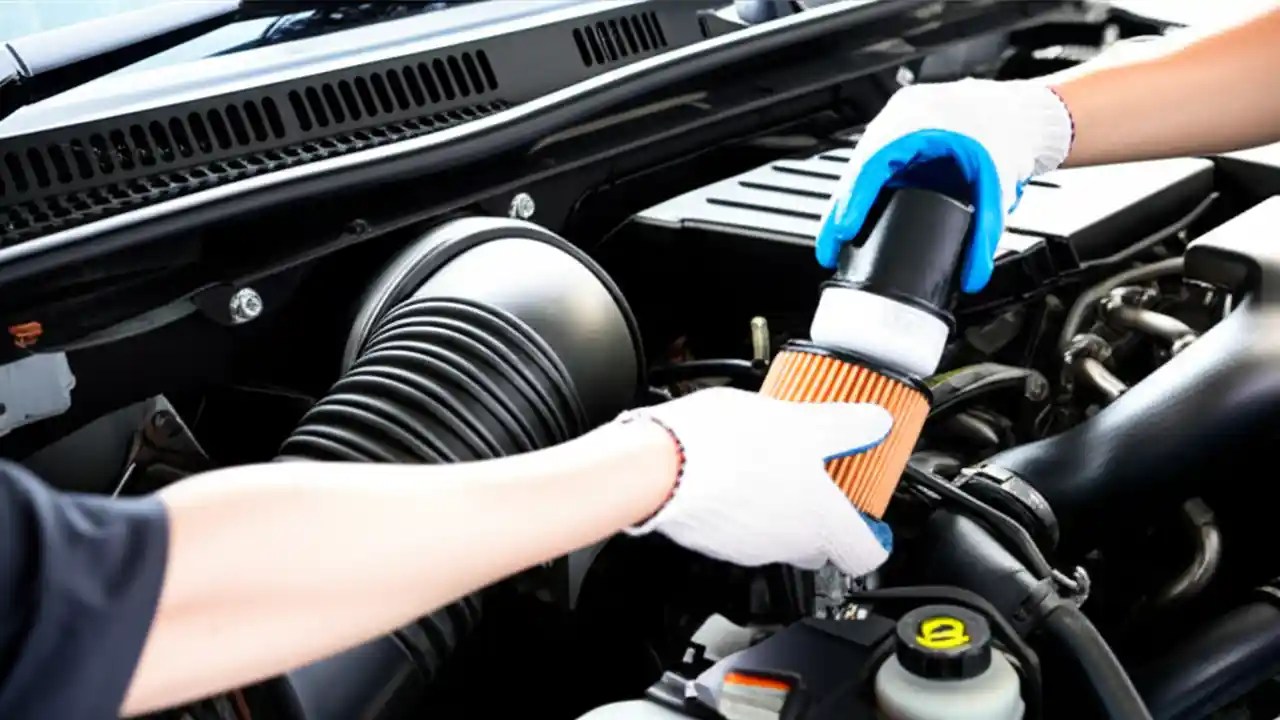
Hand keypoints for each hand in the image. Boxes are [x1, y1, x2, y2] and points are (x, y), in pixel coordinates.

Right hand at [620, 387, 893, 577]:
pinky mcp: (711, 540)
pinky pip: (738, 526)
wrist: (661, 465)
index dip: (873, 537)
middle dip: (821, 512)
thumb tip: (877, 421)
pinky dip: (742, 503)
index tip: (869, 515)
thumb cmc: (731, 450)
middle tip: (817, 473)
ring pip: (776, 533)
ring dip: (778, 503)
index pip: (865, 556)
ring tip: (768, 458)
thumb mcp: (803, 422)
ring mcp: (746, 547)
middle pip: (819, 544)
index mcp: (820, 523)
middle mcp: (787, 546)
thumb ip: (847, 426)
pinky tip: (732, 467)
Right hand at [816, 78, 1073, 292]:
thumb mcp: (997, 184)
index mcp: (917, 122)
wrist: (1026, 112)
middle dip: (841, 211)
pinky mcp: (903, 137)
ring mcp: (898, 126)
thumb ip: (986, 232)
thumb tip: (973, 276)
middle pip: (857, 169)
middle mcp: (900, 119)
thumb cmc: (1011, 129)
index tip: (840, 231)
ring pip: (862, 168)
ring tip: (836, 239)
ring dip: (848, 202)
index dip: (852, 200)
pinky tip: (857, 217)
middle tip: (828, 248)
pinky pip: (874, 164)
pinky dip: (864, 191)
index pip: (872, 165)